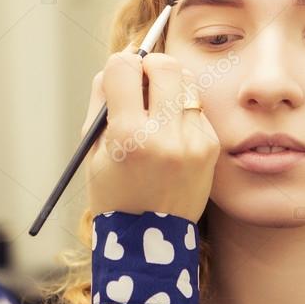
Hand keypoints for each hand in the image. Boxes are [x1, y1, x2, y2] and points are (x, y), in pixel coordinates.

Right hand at [83, 45, 219, 222]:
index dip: (119, 67)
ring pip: (186, 82)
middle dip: (150, 65)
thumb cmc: (113, 192)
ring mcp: (193, 141)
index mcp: (128, 136)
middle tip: (142, 80)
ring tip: (156, 111)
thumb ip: (104, 100)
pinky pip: (196, 108)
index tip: (119, 77)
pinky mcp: (211, 146)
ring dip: (169, 86)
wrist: (149, 242)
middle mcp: (165, 135)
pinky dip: (181, 113)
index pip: (125, 67)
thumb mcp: (93, 150)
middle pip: (165, 64)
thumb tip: (122, 60)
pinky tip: (171, 137)